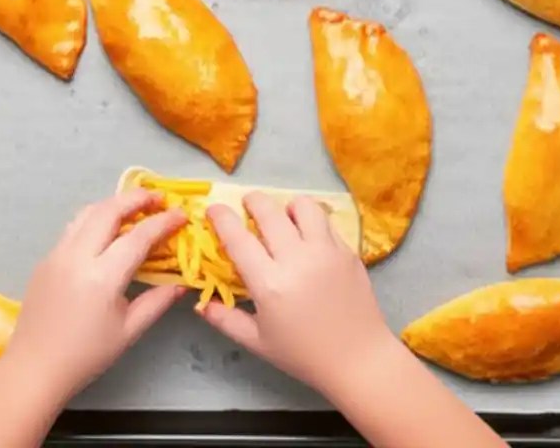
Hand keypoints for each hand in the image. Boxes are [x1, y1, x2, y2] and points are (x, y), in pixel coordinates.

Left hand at [0, 190, 186, 403]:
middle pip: (108, 210)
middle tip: (158, 198)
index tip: (181, 215)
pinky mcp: (46, 260)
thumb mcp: (128, 331)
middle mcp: (77, 257)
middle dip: (136, 198)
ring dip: (113, 204)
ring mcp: (57, 255)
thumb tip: (182, 284)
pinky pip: (73, 227)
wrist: (34, 367)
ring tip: (134, 207)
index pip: (137, 237)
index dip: (163, 223)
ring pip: (87, 213)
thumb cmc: (86, 355)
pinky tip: (107, 229)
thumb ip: (157, 302)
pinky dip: (95, 218)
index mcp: (101, 277)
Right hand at [197, 192, 394, 397]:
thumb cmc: (304, 354)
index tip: (214, 210)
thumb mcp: (258, 342)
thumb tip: (200, 303)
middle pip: (268, 211)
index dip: (221, 218)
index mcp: (269, 283)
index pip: (237, 237)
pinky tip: (308, 235)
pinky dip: (311, 220)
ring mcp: (326, 251)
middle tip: (247, 205)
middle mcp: (297, 259)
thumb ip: (225, 320)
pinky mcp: (347, 251)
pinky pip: (326, 221)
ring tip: (283, 217)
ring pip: (302, 206)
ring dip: (286, 206)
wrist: (358, 359)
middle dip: (252, 201)